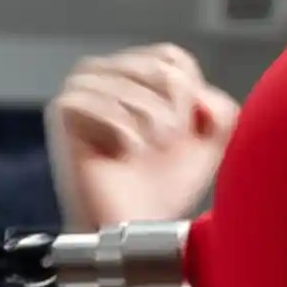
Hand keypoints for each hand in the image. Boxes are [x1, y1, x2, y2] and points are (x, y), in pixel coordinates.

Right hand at [46, 43, 237, 228]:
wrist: (134, 228)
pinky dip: (121, 130)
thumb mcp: (211, 145)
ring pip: (130, 84)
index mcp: (141, 75)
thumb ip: (222, 110)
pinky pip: (99, 101)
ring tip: (147, 151)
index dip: (189, 97)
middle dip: (174, 112)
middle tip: (166, 144)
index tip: (184, 133)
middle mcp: (110, 74)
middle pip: (157, 69)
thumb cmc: (164, 188)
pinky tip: (125, 153)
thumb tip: (200, 95)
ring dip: (150, 122)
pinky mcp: (64, 109)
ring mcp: (84, 88)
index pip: (172, 57)